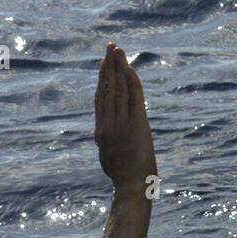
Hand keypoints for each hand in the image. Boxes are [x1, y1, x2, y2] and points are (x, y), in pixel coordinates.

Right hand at [94, 43, 156, 193]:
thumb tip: (107, 142)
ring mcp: (120, 124)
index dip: (103, 80)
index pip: (101, 99)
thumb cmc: (125, 181)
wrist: (132, 189)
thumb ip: (108, 146)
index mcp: (100, 132)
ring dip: (118, 66)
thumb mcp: (111, 161)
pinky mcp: (136, 125)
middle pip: (107, 89)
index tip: (104, 65)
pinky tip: (130, 67)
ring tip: (117, 49)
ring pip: (118, 88)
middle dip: (108, 66)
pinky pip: (133, 97)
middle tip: (109, 47)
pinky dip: (131, 80)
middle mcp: (107, 125)